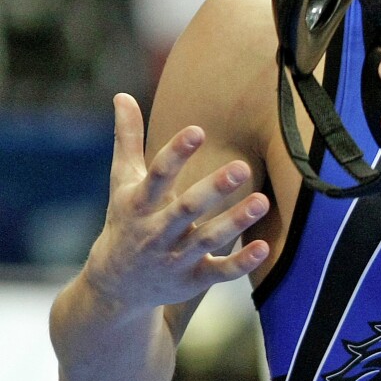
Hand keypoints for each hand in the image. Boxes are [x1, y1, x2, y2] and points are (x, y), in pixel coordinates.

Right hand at [82, 94, 269, 311]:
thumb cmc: (127, 220)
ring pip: (207, 239)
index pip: (158, 175)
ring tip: (262, 200)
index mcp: (140, 203)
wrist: (115, 285)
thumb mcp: (122, 182)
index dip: (176, 154)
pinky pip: (220, 272)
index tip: (198, 131)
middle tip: (243, 166)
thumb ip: (128, 140)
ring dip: (234, 222)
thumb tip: (122, 95)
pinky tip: (264, 247)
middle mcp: (156, 231)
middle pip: (185, 208)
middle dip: (213, 189)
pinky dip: (241, 263)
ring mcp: (175, 257)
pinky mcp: (193, 279)